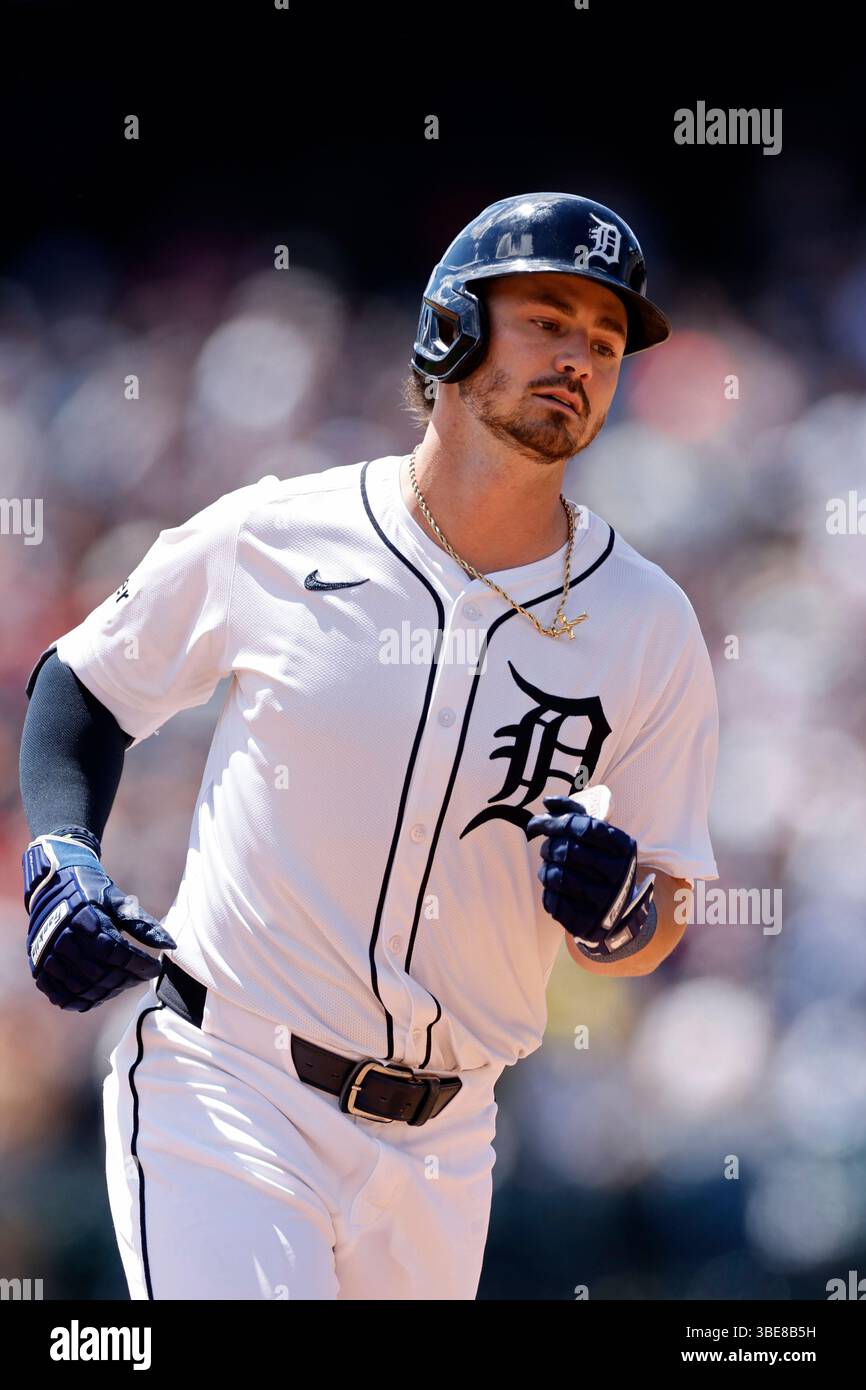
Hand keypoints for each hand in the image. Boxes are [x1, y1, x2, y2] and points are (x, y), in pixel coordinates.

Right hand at [23, 831, 174, 1011]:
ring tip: (122, 984)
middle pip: (102, 973)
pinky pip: (60, 994)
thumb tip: (171, 944)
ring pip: (83, 987)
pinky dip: (80, 1000)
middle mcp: (65, 939)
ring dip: (108, 992)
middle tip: (140, 976)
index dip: (140, 965)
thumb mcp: (119, 902)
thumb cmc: (93, 892)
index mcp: (87, 920)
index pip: (117, 953)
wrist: (54, 885)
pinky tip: (97, 996)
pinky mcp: (39, 967)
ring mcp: (49, 955)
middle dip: (127, 979)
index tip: (155, 968)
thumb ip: (143, 925)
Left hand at [526, 793, 654, 953]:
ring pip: (557, 877)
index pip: (581, 827)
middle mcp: (618, 874)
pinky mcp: (588, 923)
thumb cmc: (602, 864)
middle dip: (548, 847)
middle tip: (546, 849)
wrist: (619, 911)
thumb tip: (547, 803)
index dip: (553, 823)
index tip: (536, 824)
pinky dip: (548, 893)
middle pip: (567, 851)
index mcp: (623, 847)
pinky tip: (554, 889)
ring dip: (546, 870)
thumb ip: (575, 815)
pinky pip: (554, 902)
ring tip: (549, 868)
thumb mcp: (600, 837)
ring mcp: (604, 902)